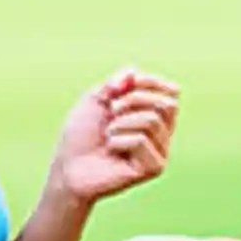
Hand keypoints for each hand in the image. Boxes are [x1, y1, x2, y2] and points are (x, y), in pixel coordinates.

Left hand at [49, 67, 180, 204]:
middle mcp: (162, 134)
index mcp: (154, 115)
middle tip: (111, 112)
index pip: (170, 92)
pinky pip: (142, 141)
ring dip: (121, 123)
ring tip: (108, 135)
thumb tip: (133, 72)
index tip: (123, 85)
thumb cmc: (81, 135)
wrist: (69, 166)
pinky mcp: (154, 168)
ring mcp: (160, 152)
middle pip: (166, 104)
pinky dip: (120, 141)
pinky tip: (111, 150)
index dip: (148, 83)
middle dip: (133, 100)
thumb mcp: (96, 99)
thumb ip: (116, 84)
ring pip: (152, 121)